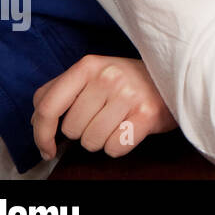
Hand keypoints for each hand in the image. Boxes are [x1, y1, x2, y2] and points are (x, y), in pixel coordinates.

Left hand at [32, 55, 177, 160]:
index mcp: (88, 65)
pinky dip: (120, 145)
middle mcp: (107, 76)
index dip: (40, 134)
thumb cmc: (128, 82)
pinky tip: (130, 128)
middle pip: (71, 130)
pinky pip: (114, 148)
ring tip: (118, 122)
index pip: (47, 106)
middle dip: (83, 132)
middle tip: (104, 117)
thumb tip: (37, 120)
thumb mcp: (94, 74)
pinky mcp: (146, 114)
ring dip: (102, 139)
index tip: (47, 148)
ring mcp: (128, 94)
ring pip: (91, 142)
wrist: (177, 78)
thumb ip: (61, 90)